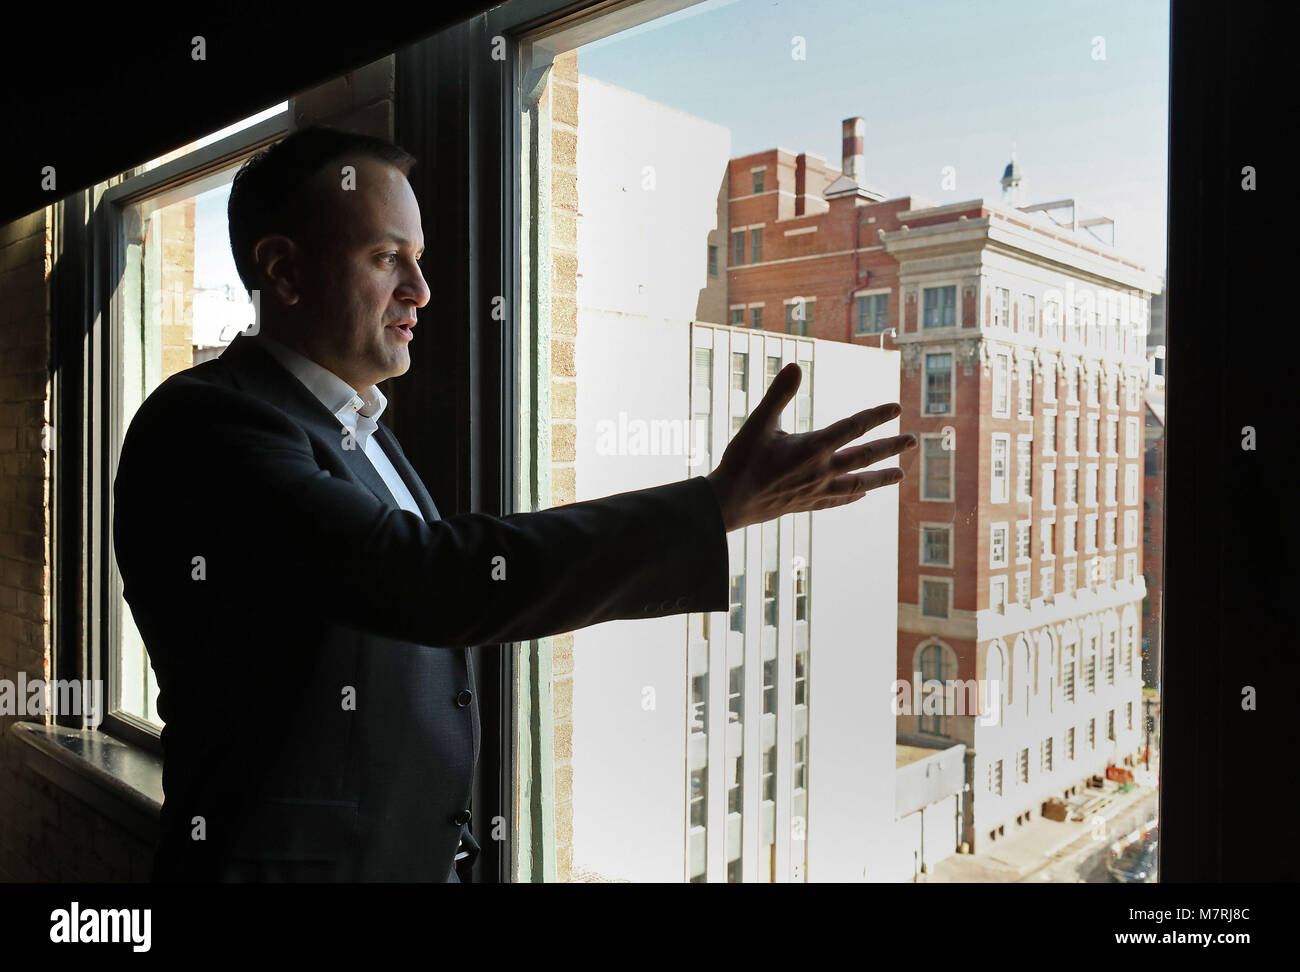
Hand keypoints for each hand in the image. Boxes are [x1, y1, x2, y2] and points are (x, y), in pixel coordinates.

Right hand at [704, 362, 915, 531]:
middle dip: (890, 447)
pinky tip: (863, 494)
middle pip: (864, 456)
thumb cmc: (741, 460)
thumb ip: (779, 394)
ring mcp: (817, 490)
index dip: (876, 416)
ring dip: (881, 477)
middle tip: (913, 441)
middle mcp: (821, 470)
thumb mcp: (758, 422)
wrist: (729, 503)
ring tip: (901, 475)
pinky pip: (839, 499)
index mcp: (812, 447)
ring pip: (859, 483)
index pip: (853, 427)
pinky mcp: (808, 503)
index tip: (895, 408)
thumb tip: (795, 365)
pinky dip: (854, 495)